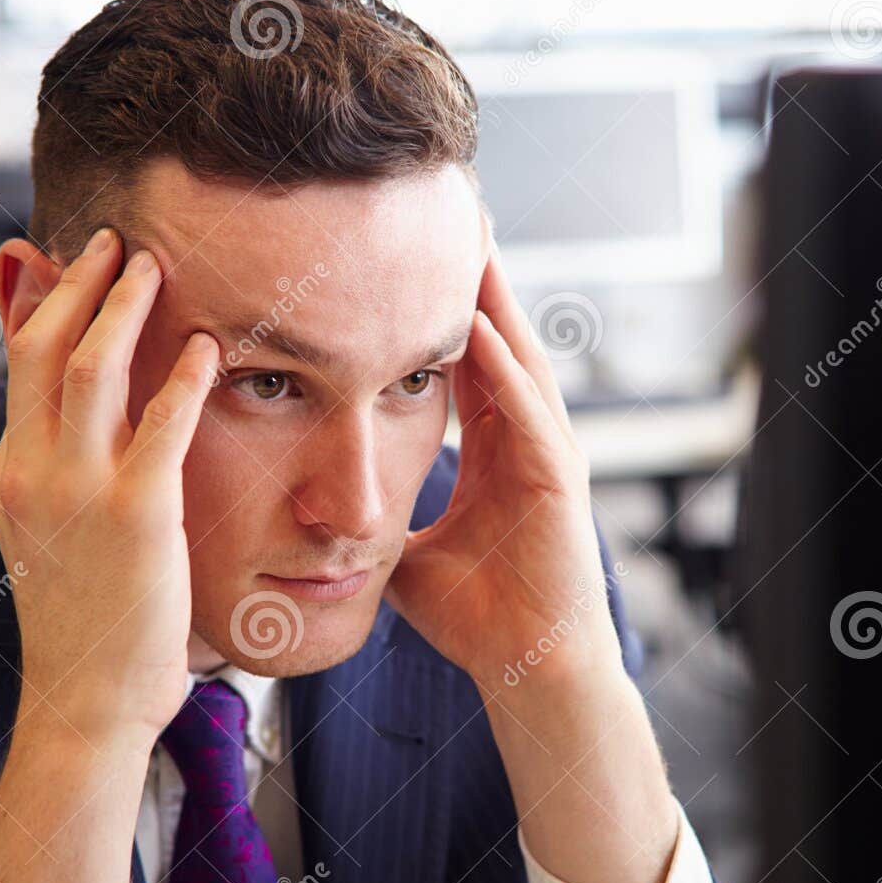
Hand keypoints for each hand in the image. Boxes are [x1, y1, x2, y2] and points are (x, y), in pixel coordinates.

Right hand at [0, 228, 219, 741]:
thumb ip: (59, 465)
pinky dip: (184, 376)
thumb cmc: (86, 622)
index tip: (68, 255)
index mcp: (9, 474)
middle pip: (42, 344)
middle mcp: (29, 472)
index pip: (18, 362)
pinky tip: (209, 348)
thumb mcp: (51, 534)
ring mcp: (76, 493)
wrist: (85, 702)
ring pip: (91, 365)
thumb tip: (72, 413)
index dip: (43, 299)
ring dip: (124, 306)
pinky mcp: (134, 517)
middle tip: (116, 241)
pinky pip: (161, 424)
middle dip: (80, 282)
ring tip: (155, 268)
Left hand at [386, 245, 624, 691]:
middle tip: (455, 216)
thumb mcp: (411, 552)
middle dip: (478, 282)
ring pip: (523, 363)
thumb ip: (380, 521)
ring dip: (499, 304)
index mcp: (495, 451)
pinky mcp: (558, 484)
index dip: (444, 310)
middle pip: (502, 342)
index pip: (469, 362)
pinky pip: (531, 415)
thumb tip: (322, 514)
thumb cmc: (478, 616)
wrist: (527, 666)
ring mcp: (548, 457)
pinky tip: (486, 330)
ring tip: (475, 245)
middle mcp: (526, 442)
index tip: (414, 259)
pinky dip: (509, 372)